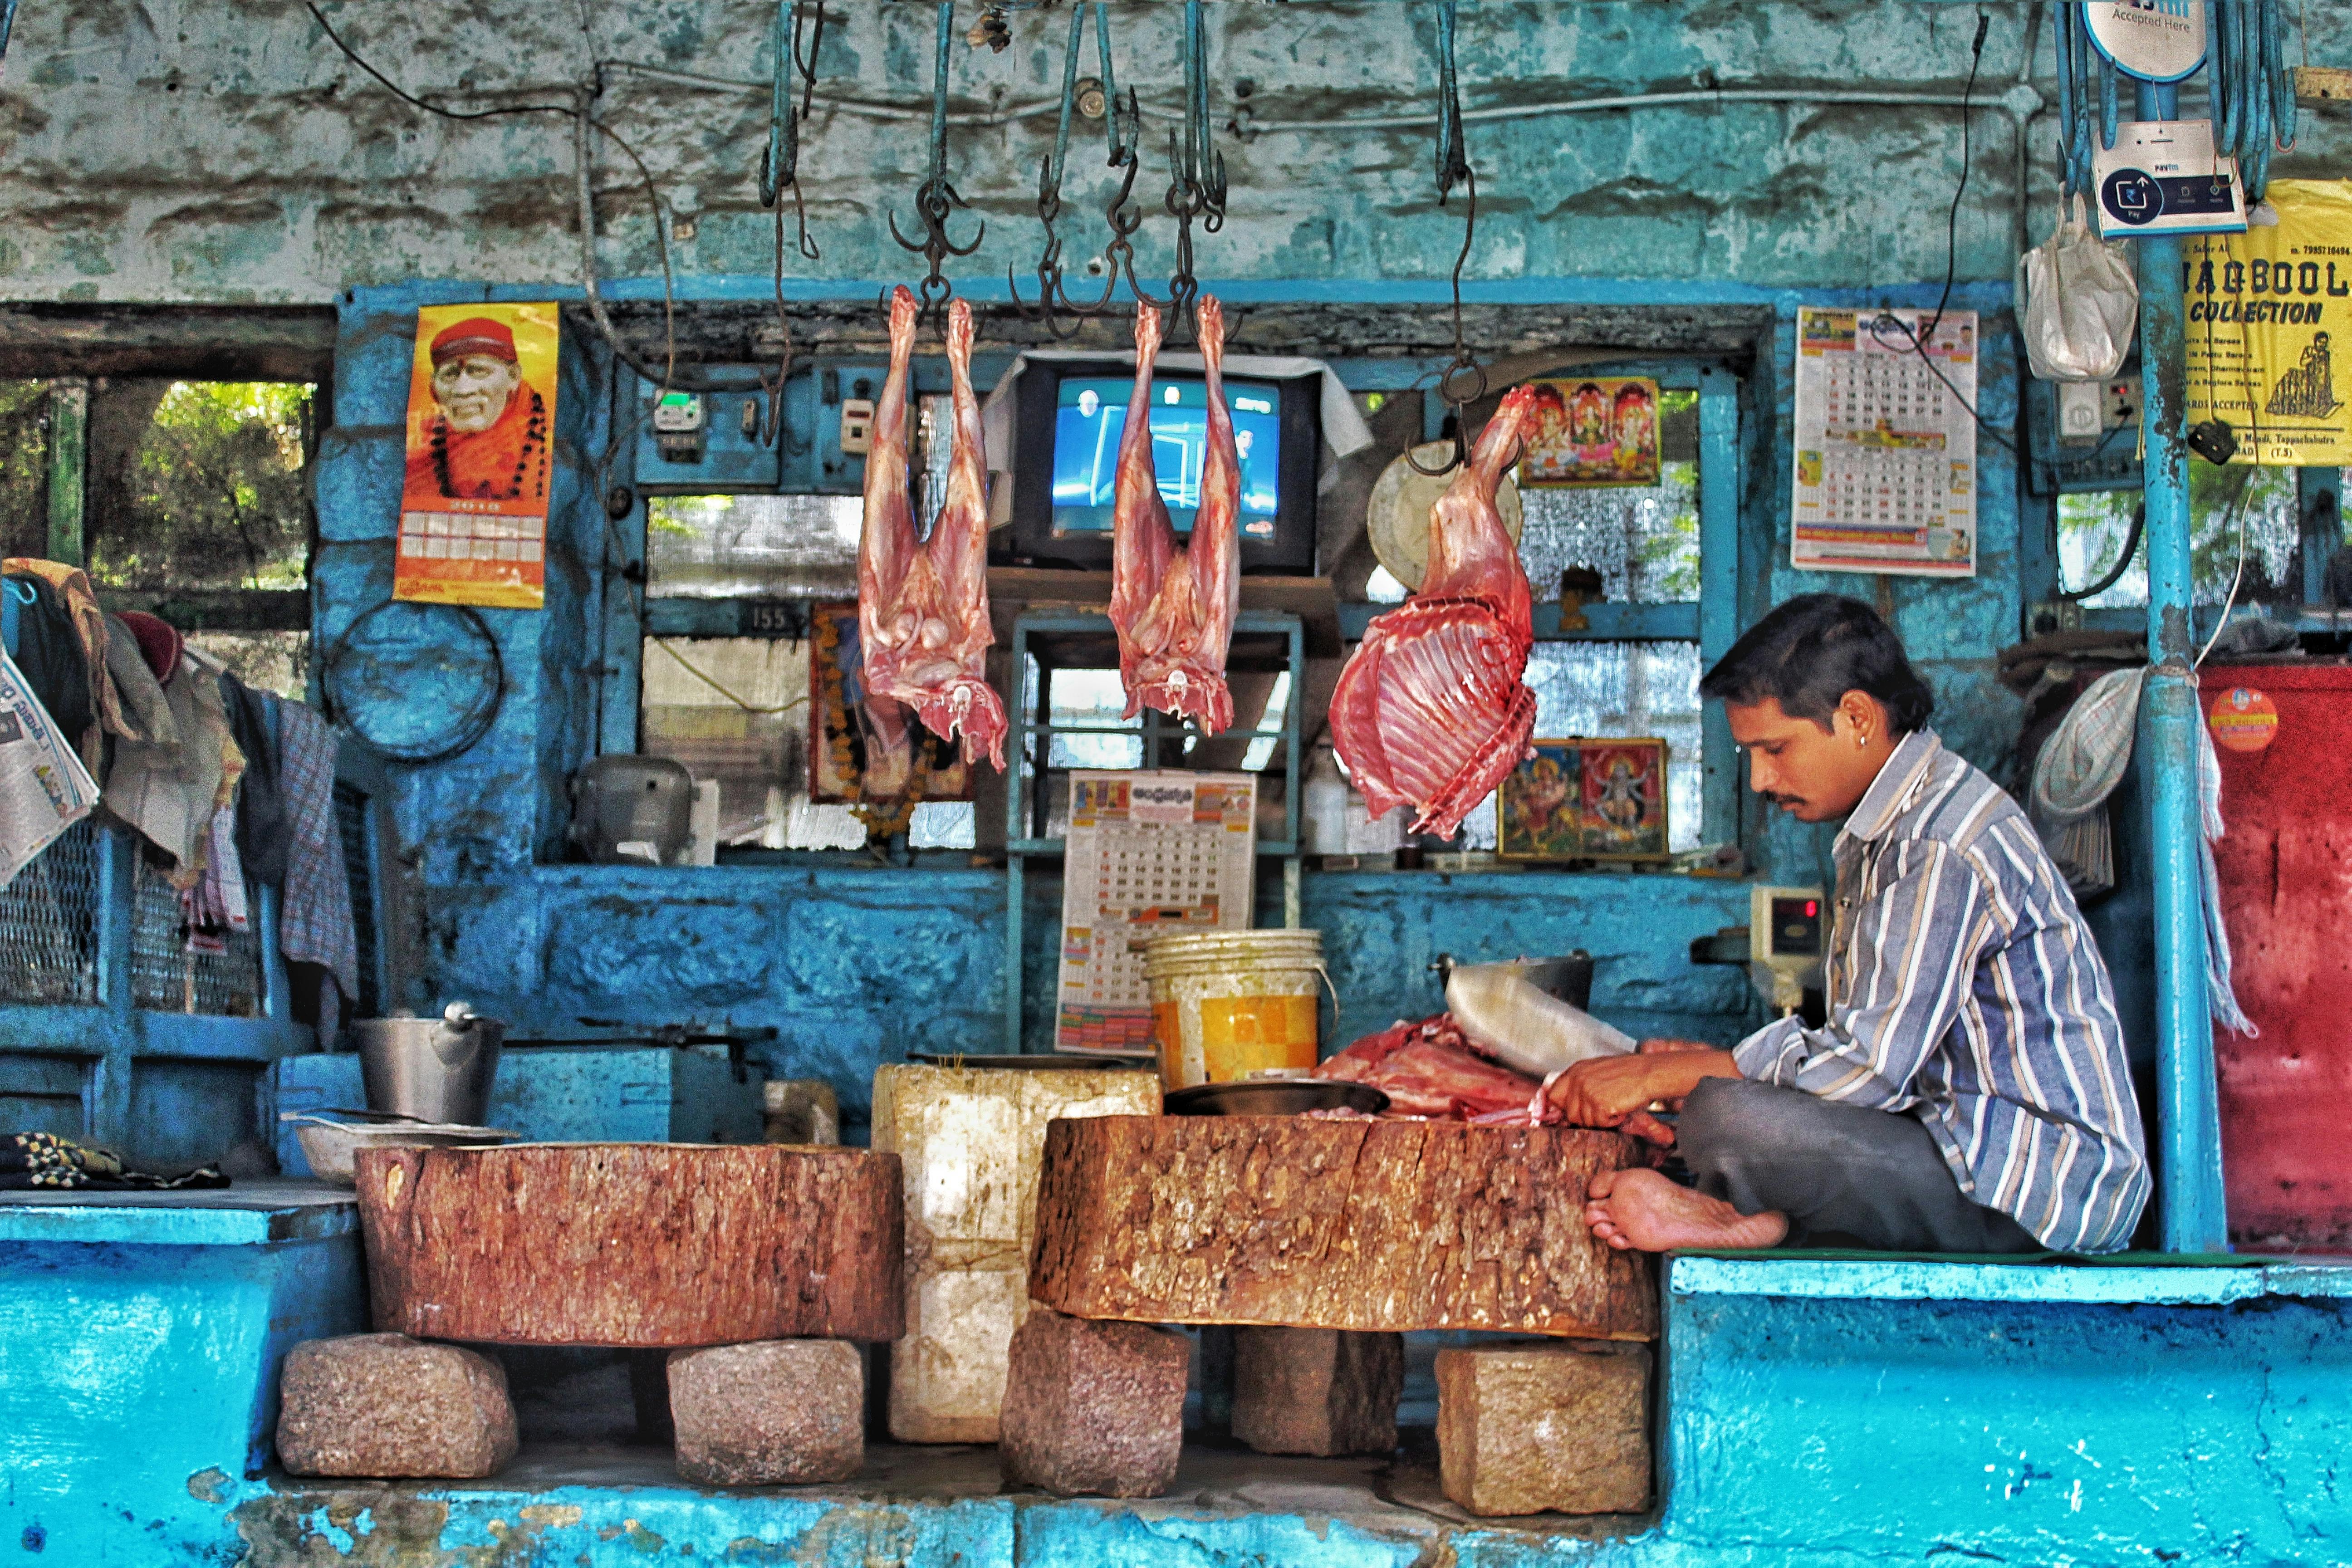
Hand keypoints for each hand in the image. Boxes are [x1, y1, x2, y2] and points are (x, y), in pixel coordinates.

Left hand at [1546, 1046, 1740, 1146]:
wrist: (1648, 1074)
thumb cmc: (1628, 1074)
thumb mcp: (1597, 1071)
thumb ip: (1579, 1084)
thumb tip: (1564, 1106)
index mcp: (1576, 1070)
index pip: (1553, 1094)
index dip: (1560, 1108)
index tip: (1566, 1116)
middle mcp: (1577, 1080)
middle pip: (1569, 1113)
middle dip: (1585, 1117)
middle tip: (1603, 1108)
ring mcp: (1586, 1092)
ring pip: (1585, 1121)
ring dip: (1601, 1119)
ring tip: (1614, 1104)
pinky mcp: (1598, 1104)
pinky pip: (1600, 1124)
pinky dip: (1612, 1121)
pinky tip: (1620, 1108)